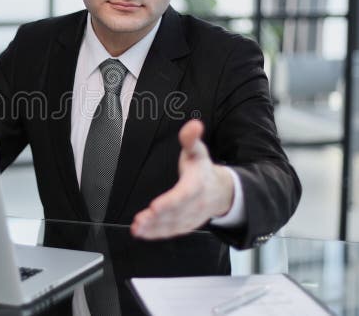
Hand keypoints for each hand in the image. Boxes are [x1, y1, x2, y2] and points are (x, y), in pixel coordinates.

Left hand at [130, 119, 234, 238]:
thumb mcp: (198, 151)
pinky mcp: (185, 224)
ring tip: (137, 229)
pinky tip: (142, 233)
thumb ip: (191, 139)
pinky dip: (156, 234)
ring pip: (172, 225)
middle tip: (139, 221)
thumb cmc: (203, 170)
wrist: (221, 191)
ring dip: (153, 229)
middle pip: (175, 213)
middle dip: (156, 219)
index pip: (183, 196)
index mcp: (197, 185)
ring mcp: (191, 217)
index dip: (169, 202)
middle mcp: (195, 204)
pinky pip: (171, 231)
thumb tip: (194, 125)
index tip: (155, 207)